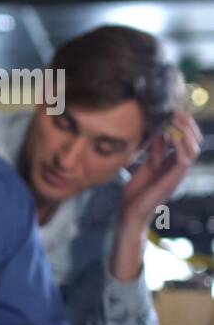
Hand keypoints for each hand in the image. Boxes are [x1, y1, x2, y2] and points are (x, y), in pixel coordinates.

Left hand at [118, 111, 201, 229]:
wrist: (130, 213)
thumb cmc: (136, 191)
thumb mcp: (146, 164)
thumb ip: (155, 149)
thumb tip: (159, 130)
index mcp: (173, 163)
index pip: (187, 139)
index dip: (183, 125)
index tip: (174, 111)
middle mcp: (179, 167)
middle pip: (194, 141)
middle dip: (187, 125)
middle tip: (177, 112)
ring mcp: (178, 174)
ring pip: (193, 149)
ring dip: (185, 132)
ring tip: (176, 119)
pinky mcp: (173, 181)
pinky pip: (184, 160)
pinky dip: (181, 146)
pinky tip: (173, 136)